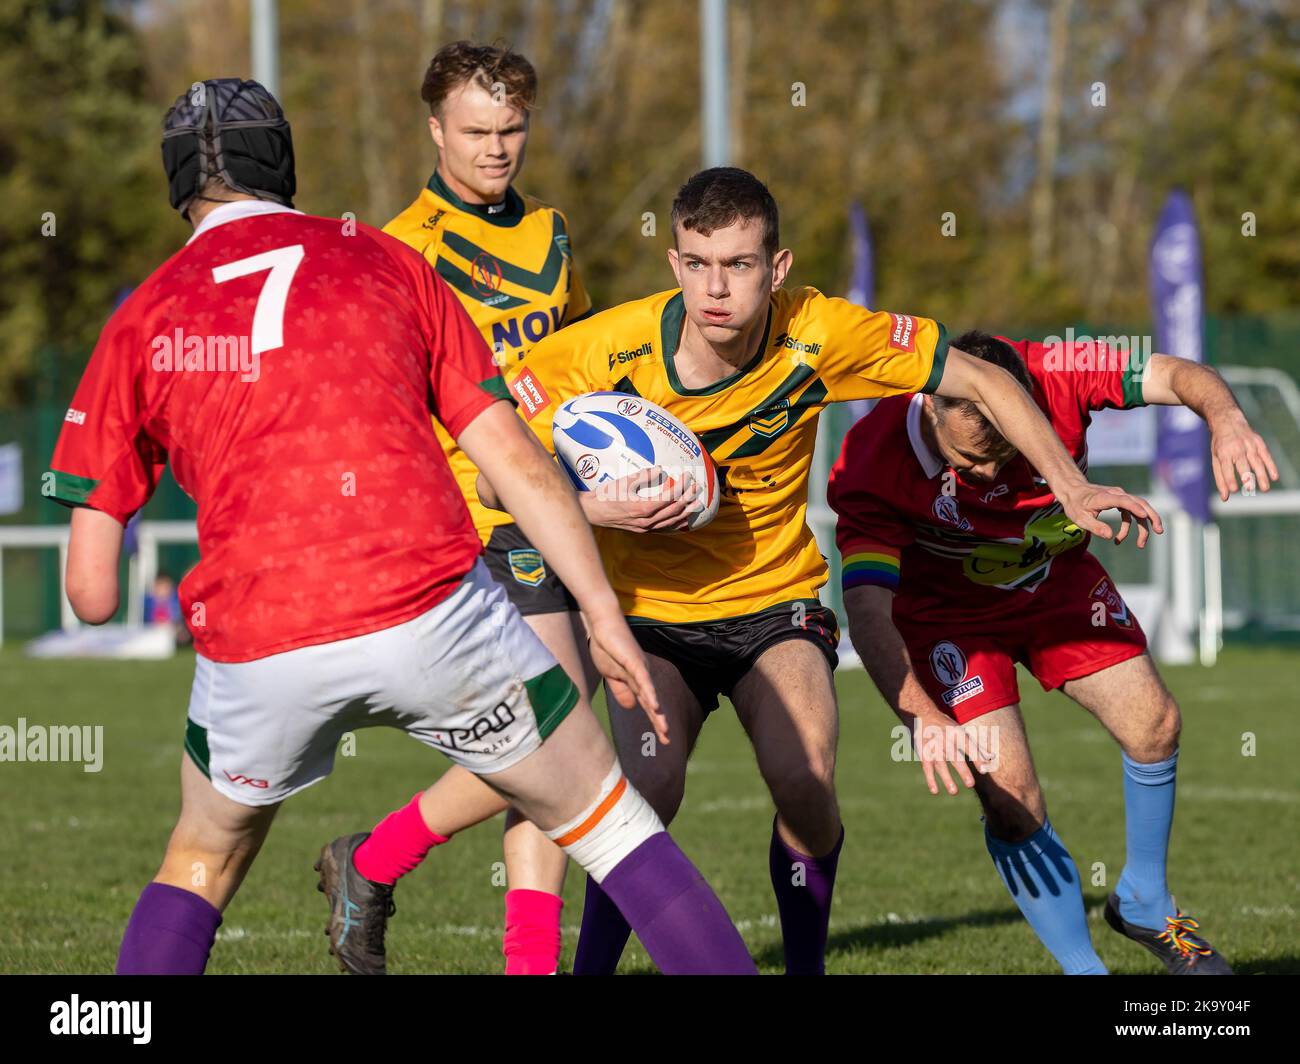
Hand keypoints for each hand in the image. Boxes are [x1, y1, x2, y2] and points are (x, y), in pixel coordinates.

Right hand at [582, 467, 700, 532]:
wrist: (592, 512)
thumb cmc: (606, 495)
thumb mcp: (624, 482)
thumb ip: (644, 476)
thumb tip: (659, 469)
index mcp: (642, 508)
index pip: (669, 497)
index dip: (681, 487)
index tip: (687, 476)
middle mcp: (645, 521)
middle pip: (673, 511)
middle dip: (687, 499)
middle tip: (696, 488)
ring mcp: (644, 528)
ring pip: (670, 522)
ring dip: (685, 512)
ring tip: (696, 505)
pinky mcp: (641, 530)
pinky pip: (663, 528)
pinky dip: (675, 524)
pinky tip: (683, 519)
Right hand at [586, 608, 667, 743]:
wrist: (602, 626)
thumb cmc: (607, 648)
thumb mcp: (612, 675)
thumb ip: (622, 691)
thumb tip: (632, 707)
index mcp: (635, 681)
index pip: (647, 705)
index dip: (655, 721)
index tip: (664, 738)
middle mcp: (642, 676)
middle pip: (652, 703)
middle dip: (660, 722)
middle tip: (667, 740)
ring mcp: (639, 668)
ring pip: (650, 694)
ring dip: (657, 711)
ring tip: (663, 728)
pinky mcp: (633, 661)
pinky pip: (643, 679)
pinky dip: (649, 692)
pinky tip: (654, 705)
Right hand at [906, 705, 997, 795]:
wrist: (922, 714)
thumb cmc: (946, 726)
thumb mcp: (960, 730)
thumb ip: (975, 745)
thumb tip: (992, 758)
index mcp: (957, 733)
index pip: (969, 746)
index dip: (976, 758)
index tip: (984, 771)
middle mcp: (945, 739)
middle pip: (954, 757)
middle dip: (962, 770)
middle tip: (971, 784)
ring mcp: (934, 746)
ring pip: (940, 764)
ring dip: (946, 778)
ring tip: (954, 792)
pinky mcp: (924, 752)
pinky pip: (927, 767)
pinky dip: (930, 779)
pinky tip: (935, 791)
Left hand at [1059, 482, 1163, 547]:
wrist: (1073, 490)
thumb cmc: (1075, 504)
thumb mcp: (1080, 518)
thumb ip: (1095, 526)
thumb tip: (1110, 536)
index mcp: (1106, 497)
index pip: (1124, 501)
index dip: (1135, 507)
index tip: (1144, 516)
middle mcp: (1116, 494)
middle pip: (1140, 503)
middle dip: (1151, 517)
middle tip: (1159, 531)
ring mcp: (1120, 497)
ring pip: (1139, 509)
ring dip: (1142, 526)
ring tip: (1141, 544)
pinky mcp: (1120, 501)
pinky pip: (1129, 514)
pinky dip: (1128, 527)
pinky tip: (1119, 540)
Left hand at [1209, 414, 1278, 500]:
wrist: (1228, 421)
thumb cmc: (1220, 445)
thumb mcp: (1216, 459)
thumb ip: (1221, 478)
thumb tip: (1224, 498)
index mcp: (1224, 452)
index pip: (1227, 467)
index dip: (1230, 478)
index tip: (1234, 490)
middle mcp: (1237, 448)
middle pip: (1243, 465)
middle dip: (1247, 478)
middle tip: (1250, 490)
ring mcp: (1249, 445)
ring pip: (1257, 462)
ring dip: (1262, 475)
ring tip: (1265, 489)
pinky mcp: (1259, 442)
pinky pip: (1266, 455)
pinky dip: (1271, 466)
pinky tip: (1275, 477)